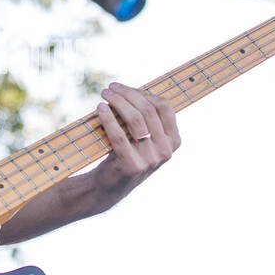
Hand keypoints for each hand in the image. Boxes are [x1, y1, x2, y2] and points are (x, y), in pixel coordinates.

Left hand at [91, 81, 180, 204]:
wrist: (110, 187)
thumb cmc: (125, 155)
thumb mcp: (144, 139)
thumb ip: (146, 118)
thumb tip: (134, 89)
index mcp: (174, 141)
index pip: (164, 107)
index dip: (144, 93)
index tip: (124, 88)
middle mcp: (166, 151)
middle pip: (148, 110)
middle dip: (127, 94)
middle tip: (110, 88)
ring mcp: (151, 160)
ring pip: (135, 120)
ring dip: (118, 102)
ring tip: (104, 95)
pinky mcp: (132, 166)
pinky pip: (119, 136)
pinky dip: (108, 118)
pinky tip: (100, 108)